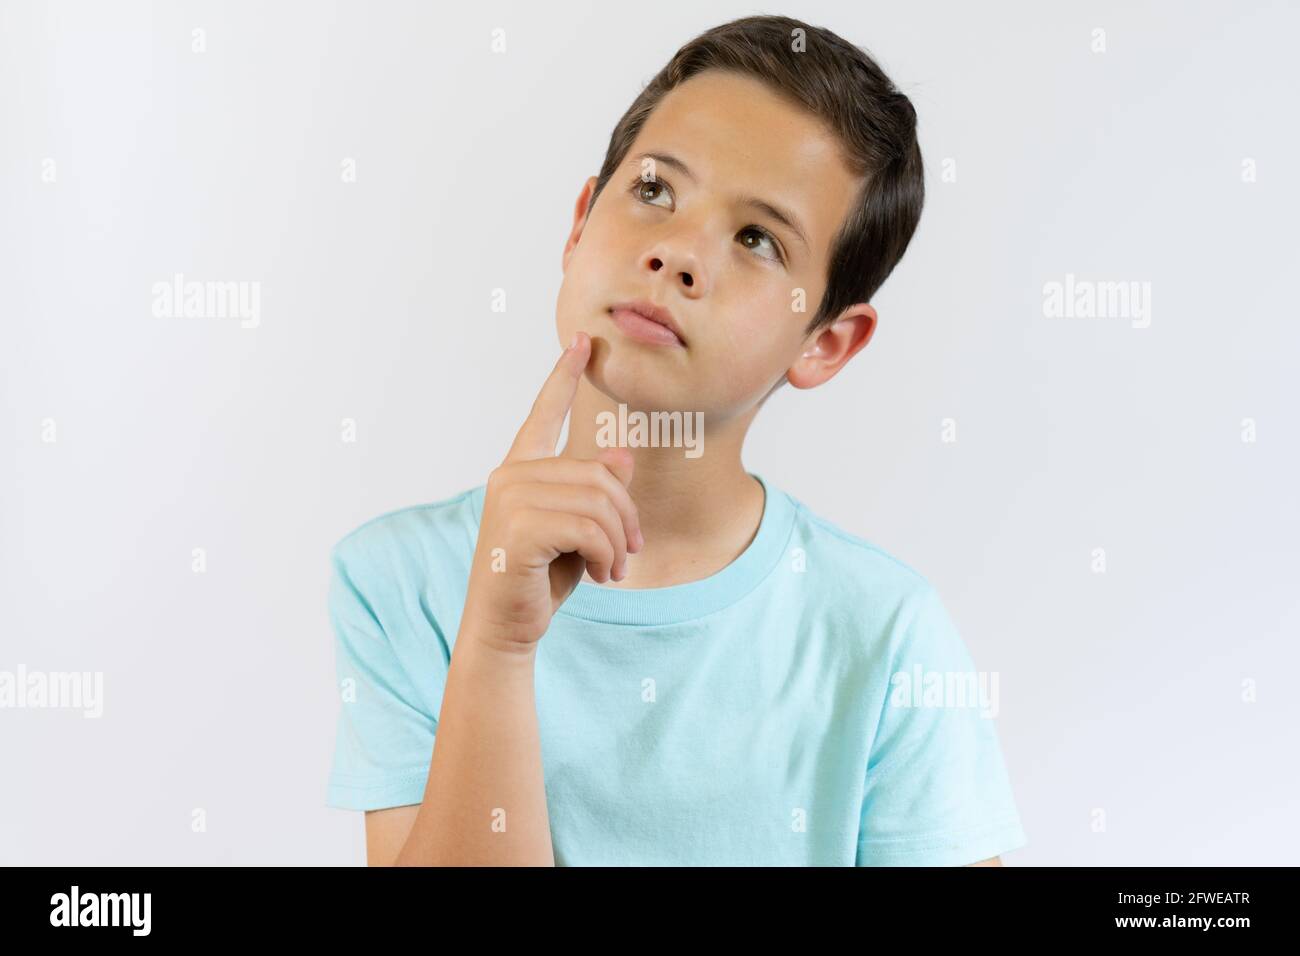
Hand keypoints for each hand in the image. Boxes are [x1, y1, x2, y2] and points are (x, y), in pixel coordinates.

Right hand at [462, 332, 642, 649]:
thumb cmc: (540, 581)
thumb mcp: (579, 533)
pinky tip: (604, 575)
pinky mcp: (518, 527)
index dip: (563, 376)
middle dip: (627, 516)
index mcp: (521, 471)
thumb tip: (620, 456)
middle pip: (598, 474)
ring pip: (599, 500)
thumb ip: (595, 493)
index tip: (581, 341)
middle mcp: (510, 476)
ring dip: (620, 541)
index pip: (543, 415)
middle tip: (631, 553)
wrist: (506, 628)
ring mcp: (510, 498)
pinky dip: (609, 554)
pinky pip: (589, 527)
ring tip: (616, 569)